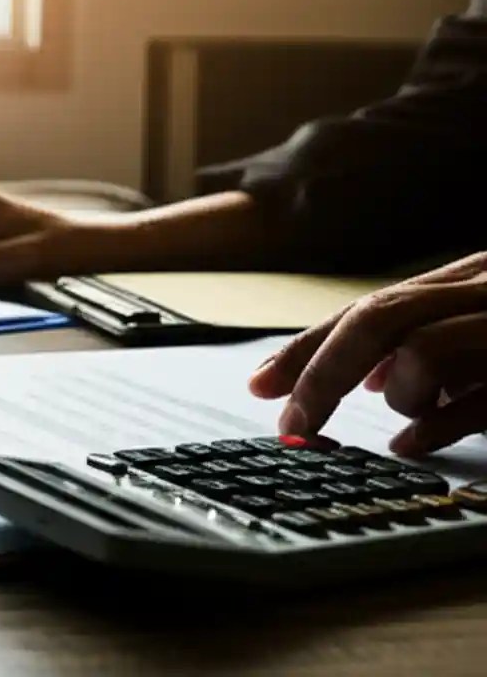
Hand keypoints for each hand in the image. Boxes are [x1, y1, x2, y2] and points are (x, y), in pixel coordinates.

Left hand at [249, 251, 486, 456]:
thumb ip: (429, 341)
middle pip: (377, 319)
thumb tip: (372, 378)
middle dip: (322, 374)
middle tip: (294, 423)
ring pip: (423, 351)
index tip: (260, 384)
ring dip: (403, 394)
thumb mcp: (484, 325)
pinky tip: (410, 445)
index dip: (306, 348)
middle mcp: (484, 291)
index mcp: (468, 279)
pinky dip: (434, 428)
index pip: (368, 308)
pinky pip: (477, 401)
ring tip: (418, 412)